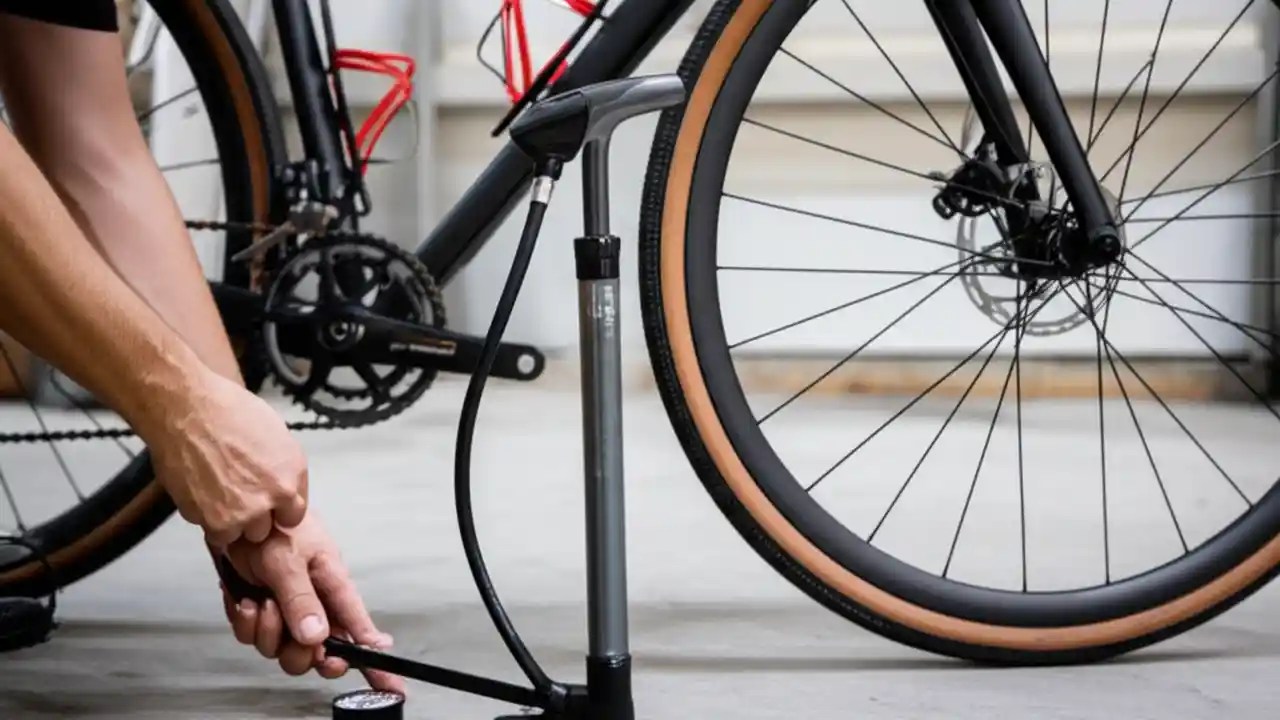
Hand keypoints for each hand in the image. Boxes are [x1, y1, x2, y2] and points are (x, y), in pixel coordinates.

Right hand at [149, 366, 307, 547]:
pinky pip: (208, 529)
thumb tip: (285, 489)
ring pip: (236, 536)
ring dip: (227, 522)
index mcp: (289, 479)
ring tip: (216, 492)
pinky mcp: (205, 519)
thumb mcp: (278, 437)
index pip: (294, 517)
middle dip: (253, 518)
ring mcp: (236, 514)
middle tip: (237, 495)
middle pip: (264, 531)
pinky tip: (200, 489)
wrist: (187, 409)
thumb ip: (284, 471)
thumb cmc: (230, 412)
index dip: (279, 510)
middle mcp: (268, 501)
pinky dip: (204, 516)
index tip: (268, 504)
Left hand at [217, 514, 404, 693]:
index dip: (374, 659)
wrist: (234, 516)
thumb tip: (318, 637)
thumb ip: (303, 600)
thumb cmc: (272, 525)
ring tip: (262, 602)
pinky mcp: (261, 610)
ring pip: (282, 649)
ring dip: (267, 632)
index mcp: (334, 586)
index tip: (389, 686)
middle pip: (317, 653)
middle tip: (294, 639)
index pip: (361, 630)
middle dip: (302, 653)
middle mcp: (315, 603)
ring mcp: (287, 609)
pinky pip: (255, 637)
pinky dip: (246, 622)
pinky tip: (244, 600)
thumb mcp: (288, 560)